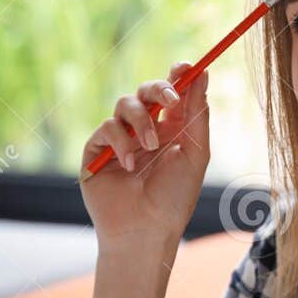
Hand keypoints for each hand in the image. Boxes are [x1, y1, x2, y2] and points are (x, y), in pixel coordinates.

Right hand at [78, 61, 210, 250]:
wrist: (146, 230)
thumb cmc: (174, 199)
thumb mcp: (194, 153)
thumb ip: (197, 114)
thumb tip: (201, 72)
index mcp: (170, 130)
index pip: (171, 93)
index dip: (177, 76)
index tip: (186, 66)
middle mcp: (144, 131)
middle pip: (146, 91)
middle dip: (159, 89)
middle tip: (171, 100)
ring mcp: (119, 140)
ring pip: (125, 104)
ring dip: (141, 121)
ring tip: (151, 147)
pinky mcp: (96, 150)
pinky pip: (107, 128)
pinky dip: (121, 142)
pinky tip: (129, 165)